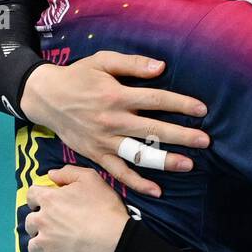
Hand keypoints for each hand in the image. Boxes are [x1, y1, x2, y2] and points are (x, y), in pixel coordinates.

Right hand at [21, 51, 211, 197]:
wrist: (45, 98)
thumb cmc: (78, 76)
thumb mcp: (102, 61)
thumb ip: (132, 64)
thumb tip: (161, 67)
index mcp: (116, 95)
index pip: (155, 100)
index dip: (180, 105)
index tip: (201, 110)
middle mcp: (112, 120)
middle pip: (153, 129)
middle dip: (181, 136)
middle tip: (206, 141)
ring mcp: (105, 141)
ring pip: (138, 153)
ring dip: (164, 161)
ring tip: (188, 165)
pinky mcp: (96, 155)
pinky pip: (119, 173)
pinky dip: (137, 184)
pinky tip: (157, 191)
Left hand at [25, 166, 129, 251]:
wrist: (114, 240)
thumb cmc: (103, 208)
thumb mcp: (91, 179)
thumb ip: (68, 173)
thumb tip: (51, 175)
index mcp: (49, 200)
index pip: (31, 195)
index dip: (36, 199)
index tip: (44, 204)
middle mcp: (42, 221)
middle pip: (29, 222)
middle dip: (38, 223)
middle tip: (51, 226)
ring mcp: (45, 243)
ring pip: (33, 245)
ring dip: (40, 244)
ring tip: (52, 246)